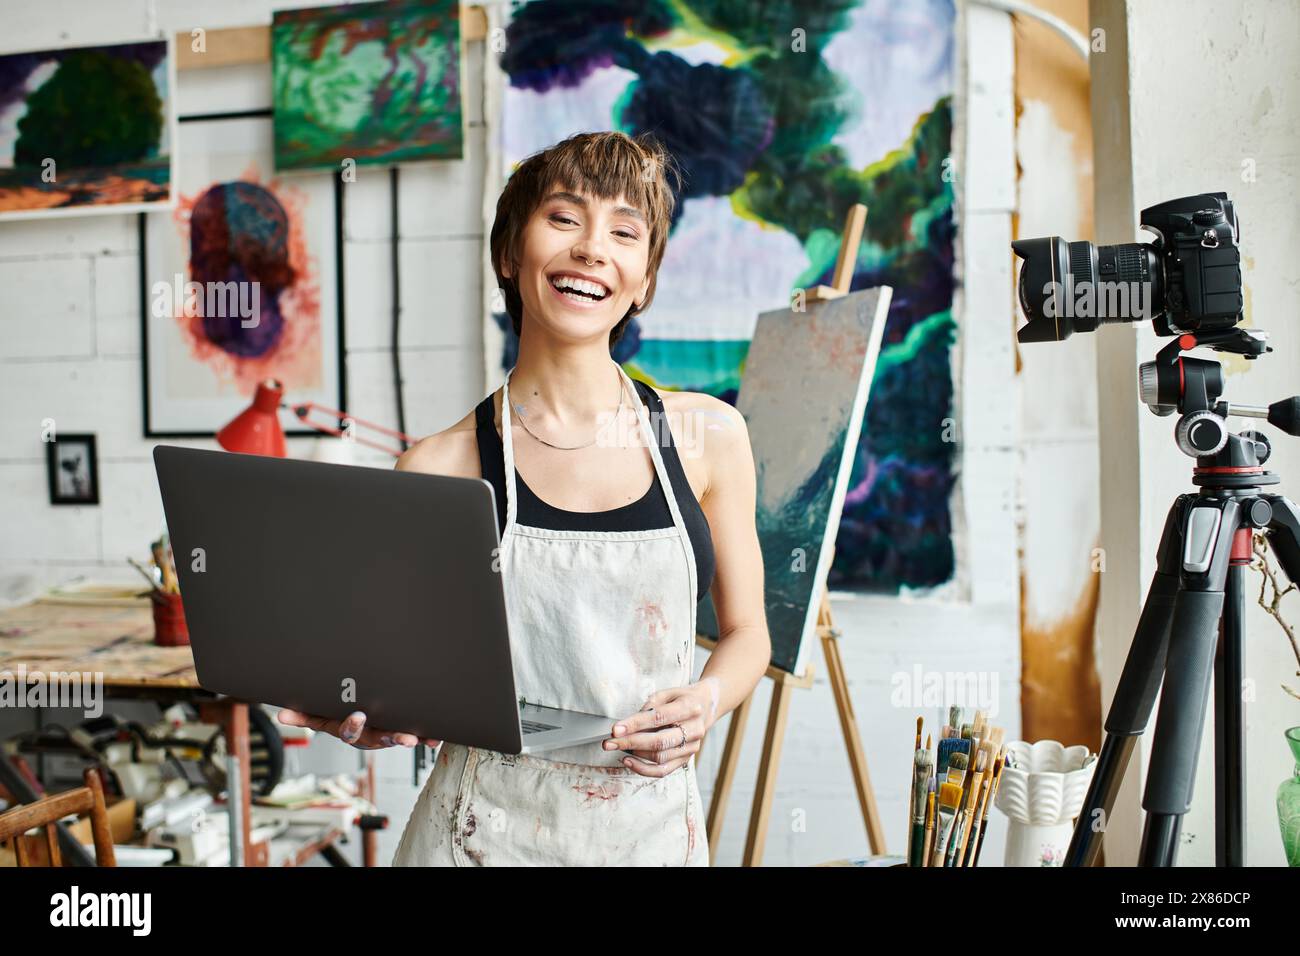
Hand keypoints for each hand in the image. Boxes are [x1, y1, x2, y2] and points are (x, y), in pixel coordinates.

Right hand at [276, 708, 441, 750]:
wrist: (357, 721)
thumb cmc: (337, 715)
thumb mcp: (320, 715)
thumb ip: (302, 716)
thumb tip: (281, 716)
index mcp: (349, 730)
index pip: (349, 730)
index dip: (354, 725)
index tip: (359, 715)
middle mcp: (369, 735)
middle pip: (381, 739)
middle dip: (393, 738)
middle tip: (405, 738)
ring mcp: (385, 734)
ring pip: (399, 738)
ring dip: (412, 738)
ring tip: (424, 739)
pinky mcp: (401, 731)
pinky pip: (416, 736)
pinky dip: (428, 738)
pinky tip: (437, 738)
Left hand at [602, 677, 721, 776]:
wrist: (706, 706)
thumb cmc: (682, 698)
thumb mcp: (667, 693)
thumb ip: (650, 707)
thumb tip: (629, 725)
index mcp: (690, 707)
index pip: (659, 718)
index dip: (635, 724)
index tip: (615, 729)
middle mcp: (694, 729)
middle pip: (659, 741)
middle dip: (630, 742)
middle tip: (609, 742)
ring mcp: (692, 746)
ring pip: (660, 757)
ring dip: (635, 755)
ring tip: (618, 747)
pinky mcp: (686, 759)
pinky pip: (663, 770)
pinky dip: (643, 769)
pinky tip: (628, 760)